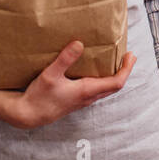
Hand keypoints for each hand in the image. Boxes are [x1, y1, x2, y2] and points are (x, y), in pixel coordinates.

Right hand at [2, 40, 135, 129]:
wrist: (28, 115)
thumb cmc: (39, 97)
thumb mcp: (50, 75)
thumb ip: (65, 59)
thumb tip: (79, 43)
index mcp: (86, 91)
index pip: (116, 82)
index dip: (126, 69)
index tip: (131, 56)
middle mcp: (88, 97)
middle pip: (114, 86)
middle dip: (123, 71)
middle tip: (127, 56)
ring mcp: (82, 101)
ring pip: (105, 89)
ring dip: (113, 76)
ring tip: (114, 61)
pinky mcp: (76, 101)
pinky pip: (96, 90)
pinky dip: (102, 79)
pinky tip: (94, 70)